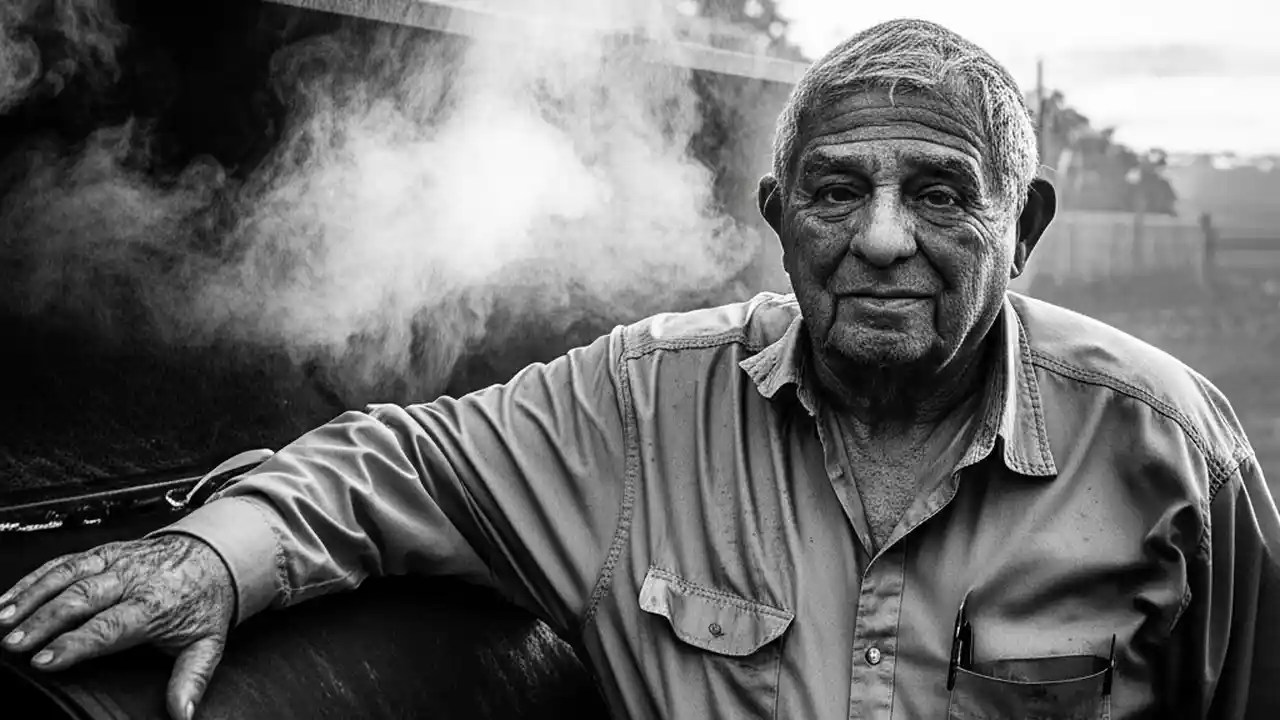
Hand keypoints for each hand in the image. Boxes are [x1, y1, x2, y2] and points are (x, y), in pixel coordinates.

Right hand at [0, 534, 235, 719]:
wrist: (215, 554)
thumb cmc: (204, 599)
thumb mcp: (208, 642)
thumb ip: (191, 678)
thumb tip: (182, 713)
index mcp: (156, 604)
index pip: (110, 626)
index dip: (75, 644)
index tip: (45, 661)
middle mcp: (132, 578)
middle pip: (81, 598)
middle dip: (42, 621)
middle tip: (12, 644)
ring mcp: (115, 561)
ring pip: (66, 576)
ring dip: (29, 597)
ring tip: (1, 621)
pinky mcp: (102, 551)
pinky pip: (63, 562)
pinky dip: (32, 579)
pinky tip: (7, 599)